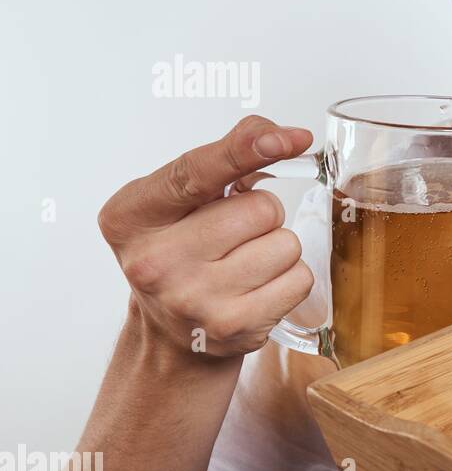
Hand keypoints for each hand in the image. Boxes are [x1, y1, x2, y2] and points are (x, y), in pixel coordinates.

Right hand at [97, 115, 315, 357]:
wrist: (173, 334)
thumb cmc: (180, 254)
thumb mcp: (180, 201)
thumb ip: (224, 157)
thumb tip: (279, 135)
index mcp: (132, 216)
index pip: (198, 172)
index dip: (247, 150)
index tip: (286, 139)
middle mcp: (155, 260)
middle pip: (261, 208)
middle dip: (261, 216)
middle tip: (232, 237)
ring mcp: (194, 299)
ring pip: (286, 243)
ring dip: (277, 248)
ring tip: (243, 264)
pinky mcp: (234, 327)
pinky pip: (299, 279)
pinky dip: (289, 279)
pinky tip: (257, 288)